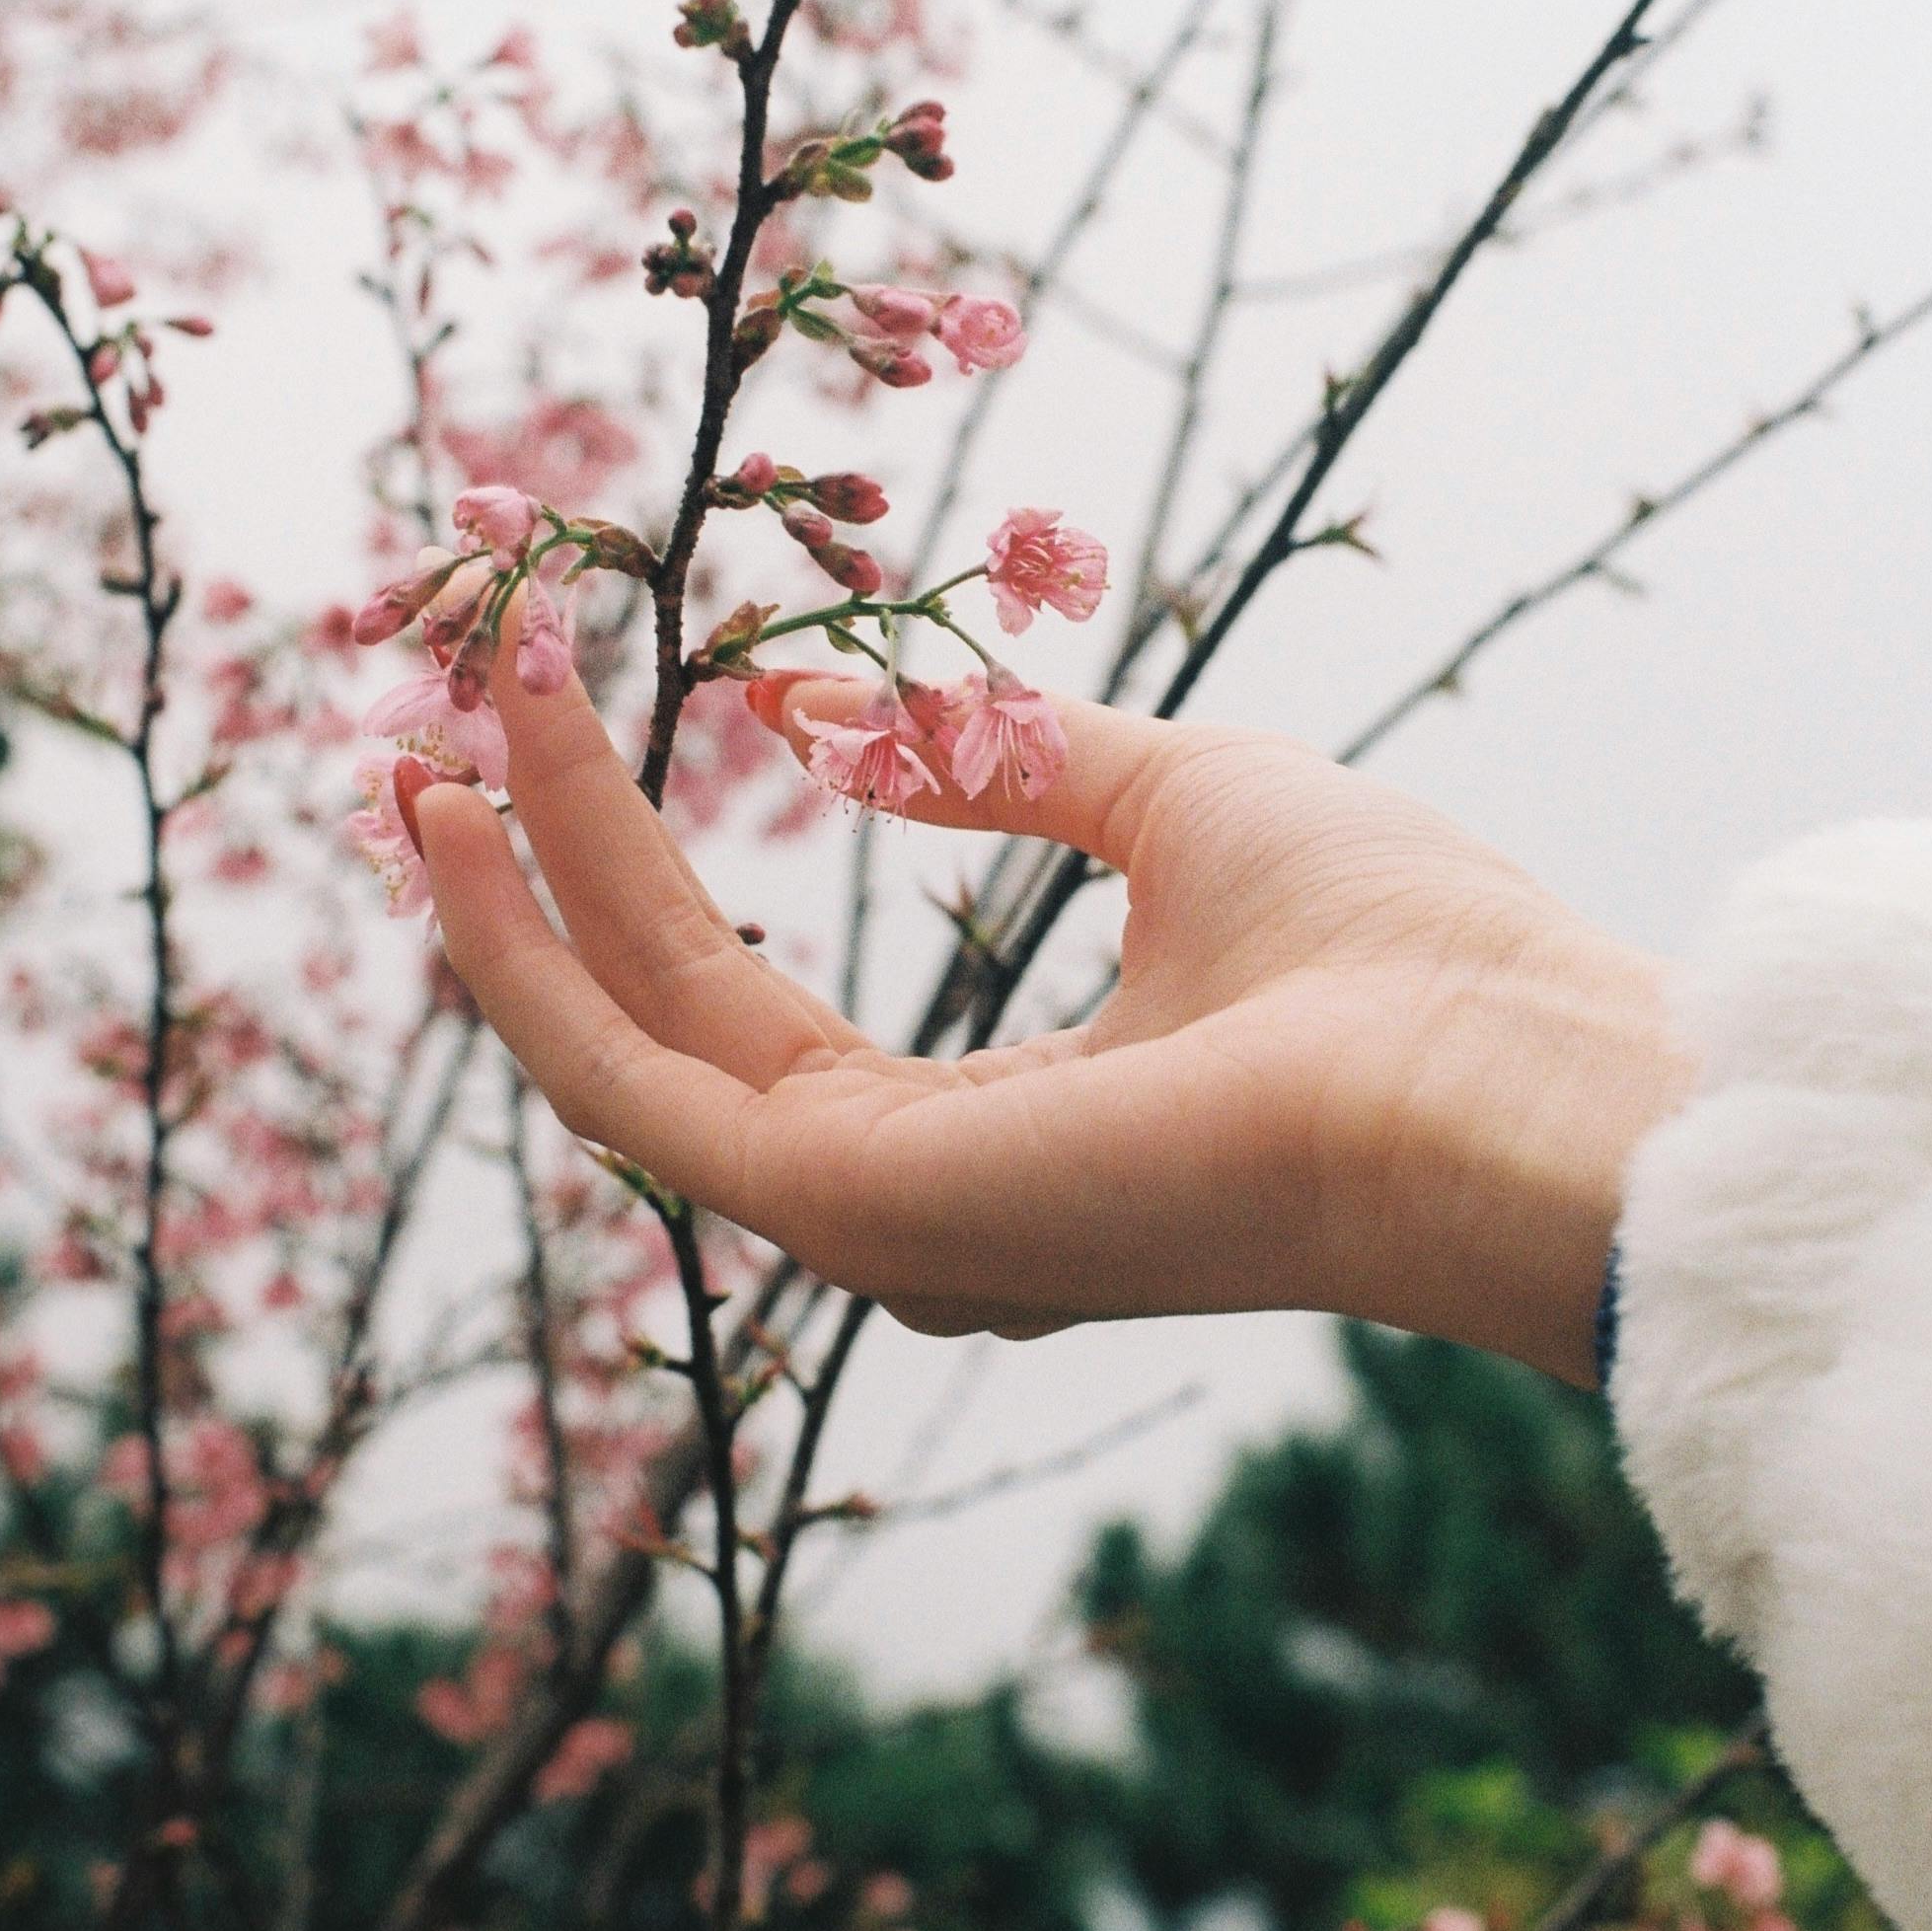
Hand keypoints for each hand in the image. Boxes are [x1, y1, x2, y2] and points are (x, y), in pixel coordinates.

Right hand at [414, 657, 1690, 1383]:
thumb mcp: (1171, 799)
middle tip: (474, 707)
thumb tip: (823, 726)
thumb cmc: (1389, 949)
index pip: (760, 1012)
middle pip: (677, 1020)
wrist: (1496, 1073)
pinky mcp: (859, 1207)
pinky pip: (639, 1083)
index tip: (581, 727)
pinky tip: (469, 836)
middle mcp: (912, 1203)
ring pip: (632, 1047)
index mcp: (989, 1133)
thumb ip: (998, 766)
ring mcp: (877, 1223)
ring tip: (434, 746)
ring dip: (522, 894)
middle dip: (562, 867)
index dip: (648, 876)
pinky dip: (533, 960)